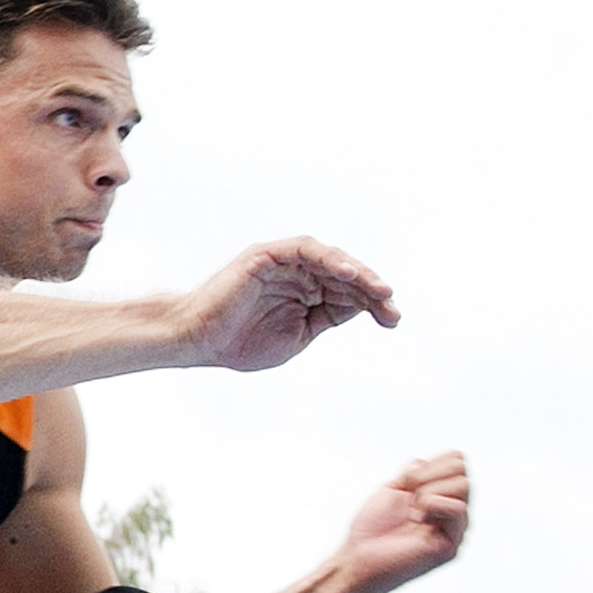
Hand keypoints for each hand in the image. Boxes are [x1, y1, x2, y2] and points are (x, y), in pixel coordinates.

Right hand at [166, 239, 398, 374]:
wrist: (199, 341)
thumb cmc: (240, 343)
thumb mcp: (297, 337)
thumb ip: (325, 319)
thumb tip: (360, 307)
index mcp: (306, 294)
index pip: (349, 293)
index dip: (373, 305)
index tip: (392, 320)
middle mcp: (298, 274)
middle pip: (345, 275)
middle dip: (371, 291)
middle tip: (391, 308)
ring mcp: (284, 263)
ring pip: (330, 259)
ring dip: (357, 273)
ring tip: (378, 290)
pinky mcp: (268, 255)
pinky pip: (304, 249)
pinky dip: (327, 257)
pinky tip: (346, 273)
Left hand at [328, 451, 472, 592]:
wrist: (358, 557)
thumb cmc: (372, 528)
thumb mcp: (393, 488)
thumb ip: (417, 472)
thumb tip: (434, 464)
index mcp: (441, 495)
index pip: (456, 460)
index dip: (430, 463)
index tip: (405, 484)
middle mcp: (452, 510)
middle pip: (460, 468)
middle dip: (428, 474)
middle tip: (409, 497)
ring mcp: (455, 527)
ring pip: (463, 484)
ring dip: (429, 491)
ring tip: (413, 511)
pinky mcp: (451, 544)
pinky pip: (458, 508)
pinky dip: (434, 505)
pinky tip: (419, 520)